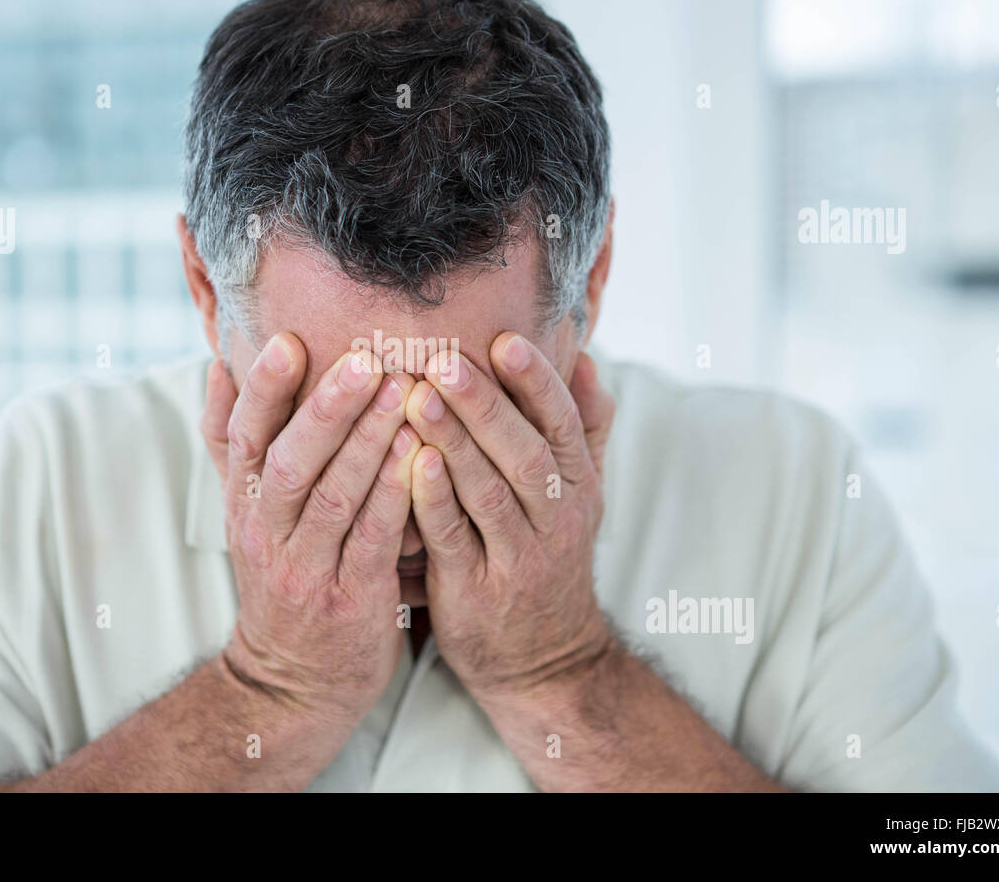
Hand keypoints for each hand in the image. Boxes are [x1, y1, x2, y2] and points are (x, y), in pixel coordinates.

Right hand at [200, 334, 419, 725]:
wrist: (291, 681)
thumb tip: (221, 364)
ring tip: (405, 392)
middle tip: (366, 358)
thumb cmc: (280, 577)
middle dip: (327, 408)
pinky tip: (422, 457)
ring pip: (333, 497)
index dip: (264, 389)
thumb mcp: (244, 513)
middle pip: (289, 461)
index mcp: (244, 503)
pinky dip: (395, 498)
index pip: (243, 437)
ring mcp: (307, 569)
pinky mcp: (349, 601)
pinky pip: (372, 542)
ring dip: (370, 443)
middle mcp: (267, 532)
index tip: (290, 339)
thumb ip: (233, 442)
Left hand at [404, 333, 616, 704]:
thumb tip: (587, 360)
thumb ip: (584, 429)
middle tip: (444, 359)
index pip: (563, 424)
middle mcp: (556, 518)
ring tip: (415, 396)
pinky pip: (455, 539)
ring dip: (453, 442)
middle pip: (525, 451)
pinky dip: (433, 500)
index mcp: (578, 485)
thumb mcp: (581, 496)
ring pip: (488, 491)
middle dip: (485, 404)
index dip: (536, 382)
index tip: (505, 339)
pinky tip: (411, 463)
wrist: (543, 659)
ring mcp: (519, 556)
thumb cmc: (549, 558)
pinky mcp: (477, 590)